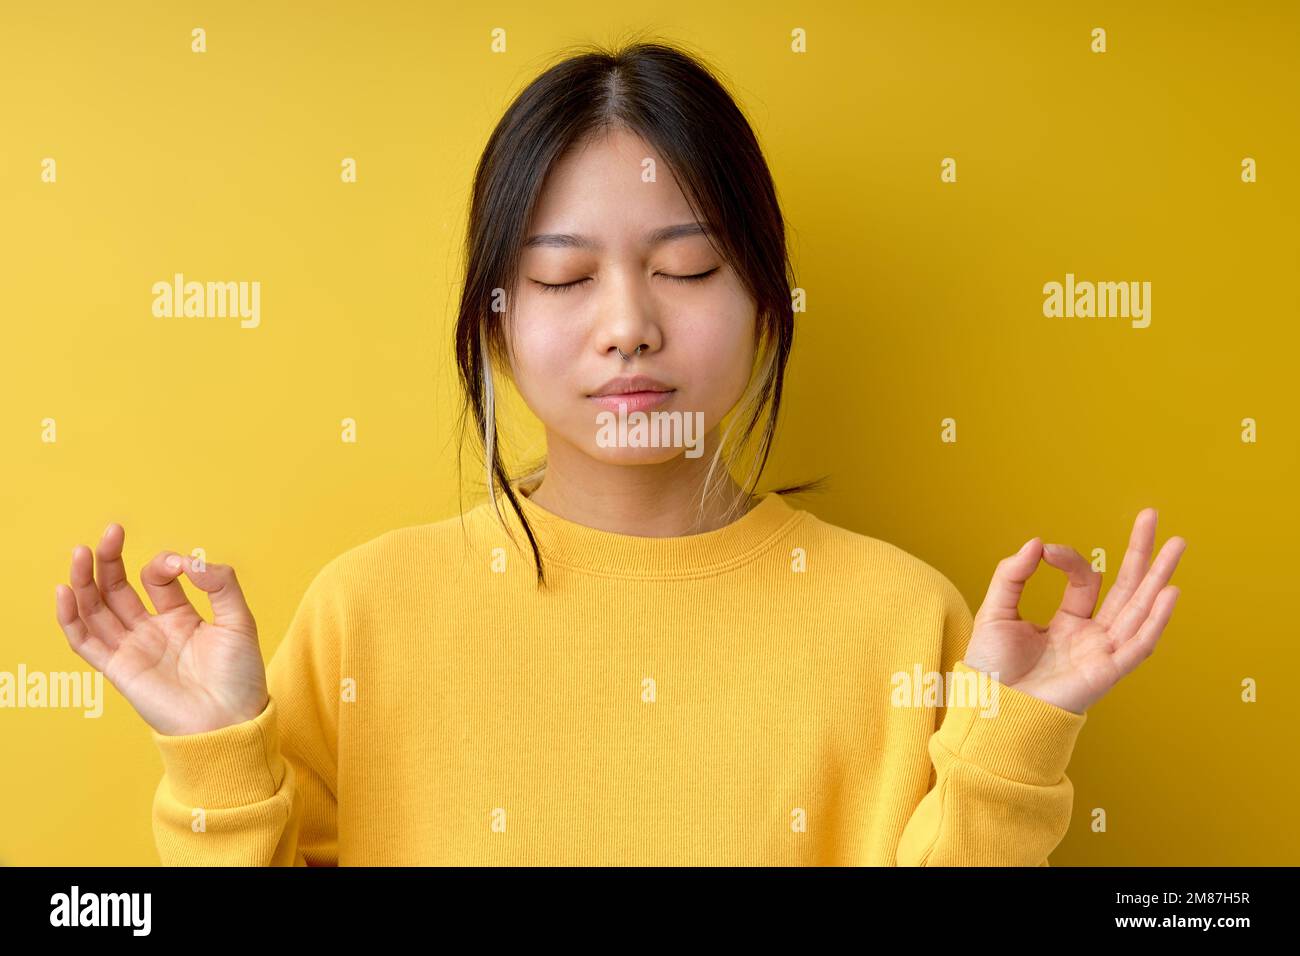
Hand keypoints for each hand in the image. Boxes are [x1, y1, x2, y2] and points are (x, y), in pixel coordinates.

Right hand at [53, 522, 268, 735]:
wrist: (232, 721)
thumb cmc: (240, 676)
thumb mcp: (239, 620)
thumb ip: (221, 584)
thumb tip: (192, 562)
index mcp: (181, 618)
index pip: (159, 580)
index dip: (166, 564)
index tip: (183, 566)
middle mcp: (152, 631)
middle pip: (119, 589)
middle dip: (111, 560)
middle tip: (110, 531)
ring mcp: (133, 649)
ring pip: (96, 610)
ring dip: (85, 581)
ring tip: (81, 552)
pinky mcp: (119, 669)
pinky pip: (85, 641)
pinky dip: (71, 617)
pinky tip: (66, 591)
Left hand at [962, 508, 1185, 714]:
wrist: (989, 707)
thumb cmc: (991, 667)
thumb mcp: (996, 610)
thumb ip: (1013, 575)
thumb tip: (1036, 542)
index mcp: (1067, 622)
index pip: (1085, 580)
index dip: (1069, 559)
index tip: (1043, 551)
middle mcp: (1091, 636)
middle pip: (1126, 589)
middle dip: (1141, 554)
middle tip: (1153, 517)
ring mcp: (1102, 653)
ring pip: (1139, 610)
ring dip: (1159, 577)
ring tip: (1178, 544)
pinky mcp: (1106, 673)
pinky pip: (1138, 645)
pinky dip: (1155, 620)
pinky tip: (1169, 593)